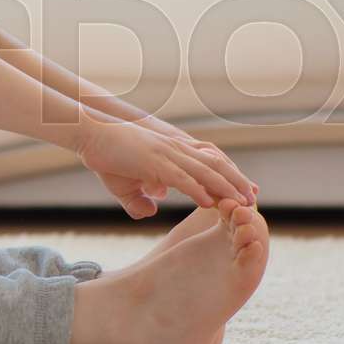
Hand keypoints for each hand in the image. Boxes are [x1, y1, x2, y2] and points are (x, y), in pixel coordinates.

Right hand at [76, 117, 256, 214]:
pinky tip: (210, 203)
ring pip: (205, 171)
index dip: (229, 175)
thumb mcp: (126, 183)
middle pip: (216, 164)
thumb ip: (141, 197)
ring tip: (241, 203)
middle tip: (253, 200)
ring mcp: (166, 154)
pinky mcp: (154, 162)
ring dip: (226, 187)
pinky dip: (199, 190)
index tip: (245, 191)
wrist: (89, 134)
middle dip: (236, 182)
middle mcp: (175, 149)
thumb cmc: (106, 156)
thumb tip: (152, 209)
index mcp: (172, 150)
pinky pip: (182, 178)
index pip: (210, 161)